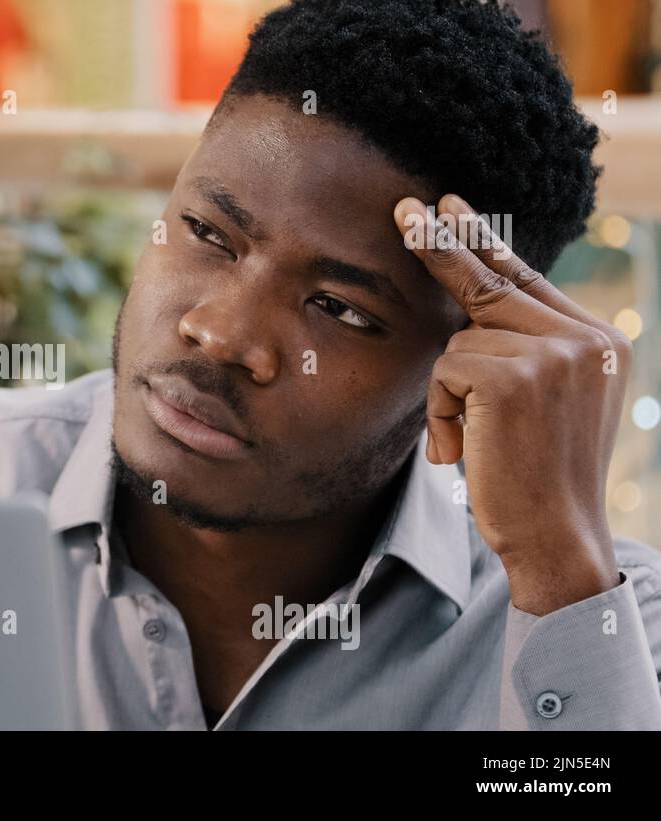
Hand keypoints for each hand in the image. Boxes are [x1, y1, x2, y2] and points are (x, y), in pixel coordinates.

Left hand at [394, 194, 628, 615]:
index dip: (484, 243)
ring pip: (457, 340)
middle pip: (489, 282)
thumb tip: (473, 308)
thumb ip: (525, 350)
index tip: (451, 204)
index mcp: (597, 340)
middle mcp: (584, 337)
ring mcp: (554, 352)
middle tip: (404, 207)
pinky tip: (469, 447)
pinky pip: (446, 369)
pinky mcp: (516, 376)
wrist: (557, 537)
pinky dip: (443, 410)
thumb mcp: (545, 402)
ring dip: (448, 394)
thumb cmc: (536, 476)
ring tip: (476, 442)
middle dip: (441, 247)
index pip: (526, 279)